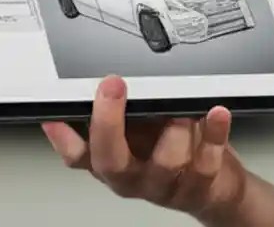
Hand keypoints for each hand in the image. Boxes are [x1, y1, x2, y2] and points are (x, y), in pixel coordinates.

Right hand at [41, 75, 248, 222]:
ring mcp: (167, 184)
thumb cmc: (172, 156)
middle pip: (111, 162)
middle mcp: (135, 178)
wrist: (216, 191)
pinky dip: (214, 133)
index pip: (78, 156)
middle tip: (112, 87)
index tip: (58, 112)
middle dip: (108, 123)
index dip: (62, 139)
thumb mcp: (137, 136)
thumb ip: (117, 116)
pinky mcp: (201, 184)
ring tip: (180, 107)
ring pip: (164, 162)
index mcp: (114, 164)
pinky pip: (207, 160)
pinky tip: (216, 114)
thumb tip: (94, 83)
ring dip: (174, 129)